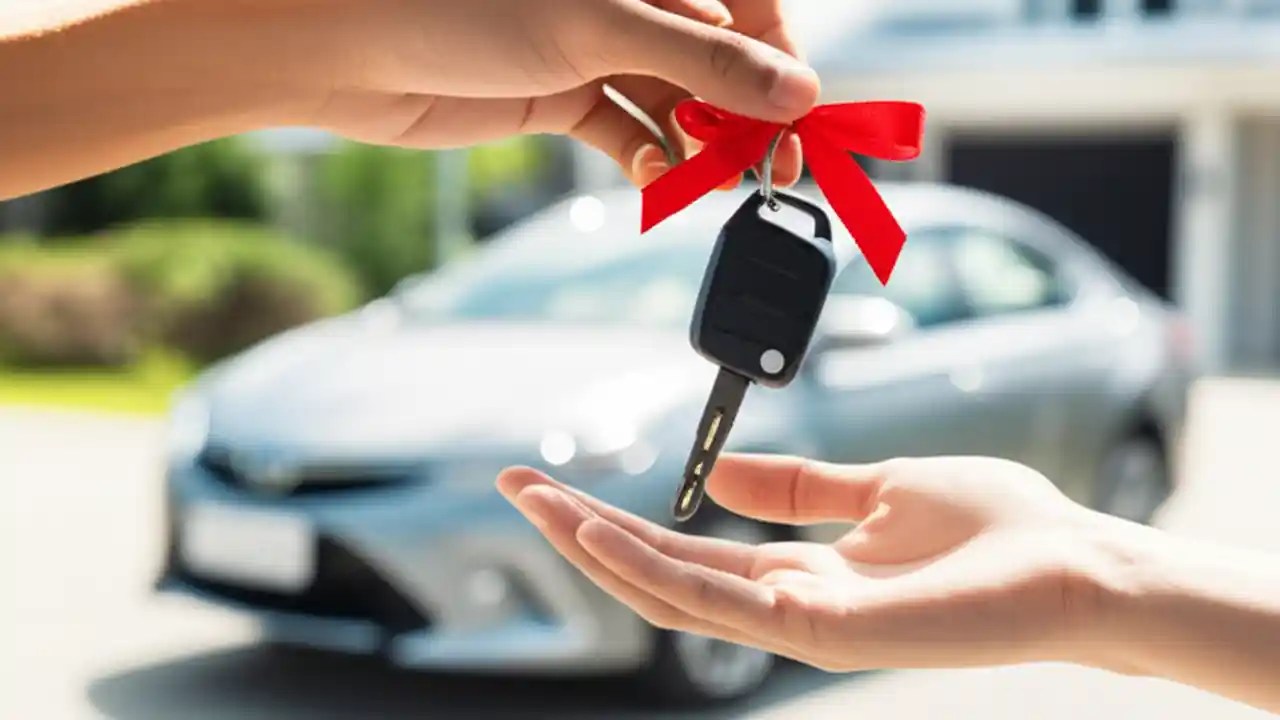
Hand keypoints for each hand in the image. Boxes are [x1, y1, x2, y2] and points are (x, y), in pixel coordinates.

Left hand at [312, 0, 815, 186]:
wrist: (350, 47)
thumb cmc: (464, 4)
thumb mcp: (600, 27)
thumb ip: (703, 61)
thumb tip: (798, 93)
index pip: (748, 8)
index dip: (781, 65)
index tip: (802, 123)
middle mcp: (629, 2)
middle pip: (715, 61)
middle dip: (745, 117)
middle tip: (769, 172)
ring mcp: (593, 48)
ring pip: (674, 102)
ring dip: (699, 146)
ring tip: (718, 187)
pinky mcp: (559, 95)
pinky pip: (626, 130)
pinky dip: (647, 157)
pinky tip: (654, 177)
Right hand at [497, 454, 1121, 671]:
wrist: (1072, 564)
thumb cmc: (994, 527)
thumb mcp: (875, 486)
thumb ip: (797, 486)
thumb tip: (719, 472)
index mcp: (798, 570)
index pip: (684, 548)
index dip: (615, 519)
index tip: (559, 481)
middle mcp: (785, 603)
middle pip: (659, 571)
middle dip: (582, 532)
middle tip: (516, 487)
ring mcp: (798, 625)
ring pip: (672, 593)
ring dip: (598, 550)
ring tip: (539, 506)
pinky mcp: (821, 632)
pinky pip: (720, 603)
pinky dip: (655, 571)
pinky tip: (604, 537)